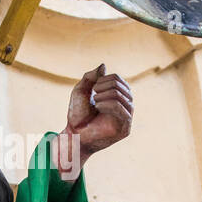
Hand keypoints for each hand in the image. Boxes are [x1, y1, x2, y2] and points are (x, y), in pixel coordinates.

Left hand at [51, 64, 132, 181]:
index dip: (103, 79)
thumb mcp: (80, 91)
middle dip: (103, 86)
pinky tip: (98, 107)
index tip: (93, 88)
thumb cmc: (77, 115)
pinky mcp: (125, 128)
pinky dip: (108, 104)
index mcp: (116, 96)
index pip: (117, 79)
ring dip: (104, 95)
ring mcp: (126, 117)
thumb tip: (104, 65)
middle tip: (93, 96)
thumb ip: (90, 77)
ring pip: (121, 95)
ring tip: (95, 103)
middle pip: (120, 85)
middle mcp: (124, 105)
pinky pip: (122, 109)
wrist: (74, 135)